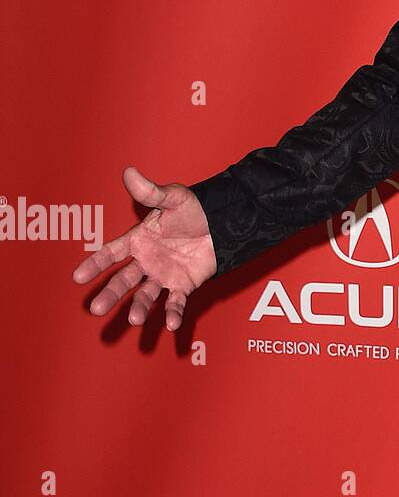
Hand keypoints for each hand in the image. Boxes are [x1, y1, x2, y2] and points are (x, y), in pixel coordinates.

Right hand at [72, 165, 217, 330]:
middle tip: (95, 309)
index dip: (95, 264)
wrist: (224, 221)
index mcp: (138, 239)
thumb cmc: (195, 208)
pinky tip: (170, 324)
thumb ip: (151, 192)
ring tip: (134, 319)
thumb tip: (129, 172)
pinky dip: (172, 313)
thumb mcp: (173, 198)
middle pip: (123, 280)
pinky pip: (175, 301)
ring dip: (138, 307)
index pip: (111, 253)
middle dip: (109, 294)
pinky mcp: (183, 284)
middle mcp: (146, 260)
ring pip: (145, 294)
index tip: (77, 277)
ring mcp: (163, 274)